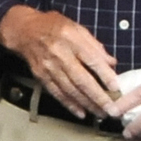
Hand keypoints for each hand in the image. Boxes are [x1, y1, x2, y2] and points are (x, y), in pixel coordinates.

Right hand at [0, 5, 119, 117]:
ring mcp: (49, 67)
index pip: (91, 59)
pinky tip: (81, 112)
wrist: (24, 30)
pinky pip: (57, 93)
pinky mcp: (41, 76)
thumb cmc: (54, 27)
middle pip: (81, 79)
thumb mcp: (76, 27)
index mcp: (71, 38)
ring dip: (86, 104)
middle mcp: (60, 54)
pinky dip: (69, 104)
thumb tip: (111, 63)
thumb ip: (94, 45)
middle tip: (111, 109)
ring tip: (100, 113)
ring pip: (70, 89)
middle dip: (97, 96)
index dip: (104, 74)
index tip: (116, 87)